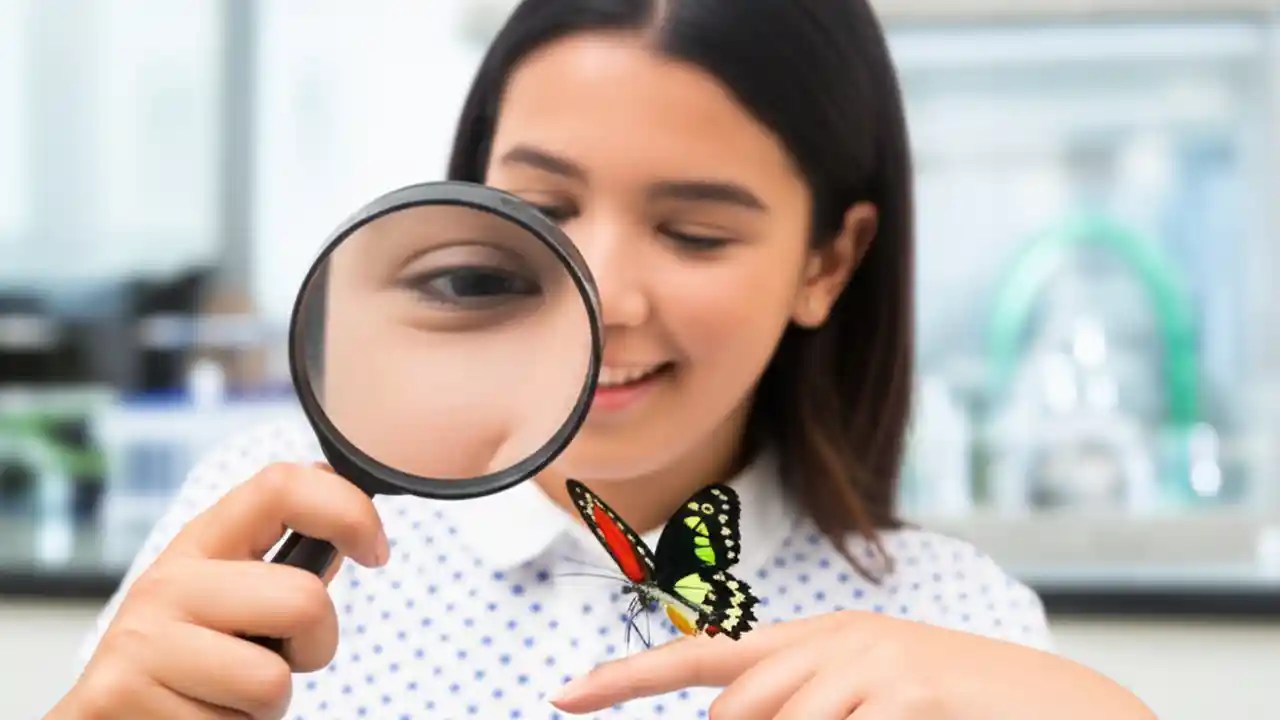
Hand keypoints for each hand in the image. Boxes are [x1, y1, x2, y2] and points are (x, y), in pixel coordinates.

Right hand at [48, 462, 388, 719]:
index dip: (347, 510)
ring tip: (227, 697)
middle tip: (280, 662)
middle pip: (304, 600)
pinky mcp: (120, 694)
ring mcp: (140, 637)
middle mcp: (166, 581)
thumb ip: (284, 571)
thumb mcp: (228, 602)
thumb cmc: (186, 663)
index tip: (375, 551)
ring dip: (267, 706)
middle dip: (316, 647)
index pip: (281, 487)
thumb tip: (351, 534)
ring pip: (272, 681)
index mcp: (201, 544)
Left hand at [549, 610, 1155, 718]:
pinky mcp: (905, 694)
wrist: (1062, 708)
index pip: (702, 655)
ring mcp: (870, 665)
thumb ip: (802, 703)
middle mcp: (832, 642)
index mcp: (816, 639)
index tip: (563, 693)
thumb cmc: (953, 707)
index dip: (628, 675)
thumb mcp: (869, 694)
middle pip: (734, 713)